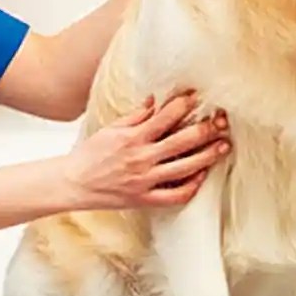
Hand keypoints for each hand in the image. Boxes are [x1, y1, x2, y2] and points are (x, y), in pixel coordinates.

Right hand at [59, 90, 230, 210]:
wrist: (72, 184)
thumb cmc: (89, 155)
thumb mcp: (110, 129)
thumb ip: (135, 116)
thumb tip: (154, 102)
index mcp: (132, 138)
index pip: (164, 117)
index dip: (183, 105)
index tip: (197, 97)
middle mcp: (141, 158)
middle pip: (181, 141)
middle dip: (205, 129)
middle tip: (222, 121)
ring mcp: (144, 180)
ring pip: (184, 168)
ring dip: (207, 156)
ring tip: (223, 146)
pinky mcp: (144, 198)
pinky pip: (174, 195)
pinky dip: (191, 187)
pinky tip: (201, 176)